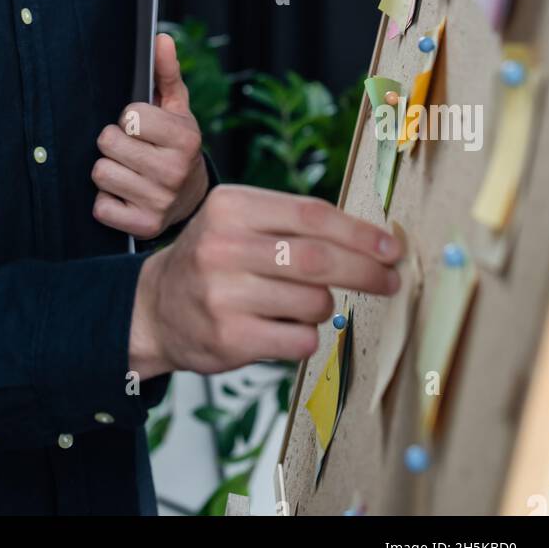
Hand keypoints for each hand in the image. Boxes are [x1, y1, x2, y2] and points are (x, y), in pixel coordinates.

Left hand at [92, 33, 208, 239]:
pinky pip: (101, 206)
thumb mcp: (177, 110)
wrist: (192, 200)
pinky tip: (125, 196)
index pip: (130, 115)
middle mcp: (175, 172)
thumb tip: (160, 37)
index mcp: (185, 139)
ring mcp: (160, 202)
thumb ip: (166, 73)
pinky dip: (107, 201)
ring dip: (108, 171)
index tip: (141, 127)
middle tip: (131, 149)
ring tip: (129, 171)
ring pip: (101, 173)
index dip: (129, 118)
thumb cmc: (176, 146)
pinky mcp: (143, 226)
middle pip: (108, 142)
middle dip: (114, 143)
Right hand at [128, 184, 404, 378]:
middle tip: (390, 280)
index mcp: (231, 206)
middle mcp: (223, 246)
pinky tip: (286, 328)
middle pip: (318, 259)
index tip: (391, 248)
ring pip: (314, 303)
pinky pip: (299, 341)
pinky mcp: (228, 338)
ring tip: (308, 304)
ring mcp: (223, 294)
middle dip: (365, 271)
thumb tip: (371, 240)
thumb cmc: (216, 259)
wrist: (157, 307)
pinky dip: (308, 337)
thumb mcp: (239, 222)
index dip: (359, 232)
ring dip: (327, 306)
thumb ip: (293, 224)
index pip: (311, 214)